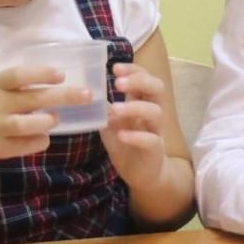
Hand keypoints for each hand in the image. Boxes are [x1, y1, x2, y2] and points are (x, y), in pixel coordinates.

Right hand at [0, 65, 88, 161]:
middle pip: (32, 99)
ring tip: (55, 118)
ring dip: (46, 121)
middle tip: (86, 95)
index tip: (61, 74)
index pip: (17, 76)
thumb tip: (59, 82)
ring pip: (26, 124)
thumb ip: (18, 86)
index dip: (40, 74)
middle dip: (63, 96)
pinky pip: (24, 145)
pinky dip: (38, 141)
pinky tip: (43, 137)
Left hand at [100, 62, 171, 190]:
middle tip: (117, 83)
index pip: (144, 78)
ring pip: (155, 112)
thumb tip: (86, 92)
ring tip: (114, 110)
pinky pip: (151, 140)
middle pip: (157, 89)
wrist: (142, 175)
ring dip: (134, 108)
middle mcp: (152, 113)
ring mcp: (156, 131)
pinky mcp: (155, 150)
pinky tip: (121, 135)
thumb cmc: (126, 144)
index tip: (115, 68)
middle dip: (139, 81)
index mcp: (142, 103)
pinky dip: (136, 136)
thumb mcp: (110, 124)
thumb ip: (102, 109)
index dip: (133, 70)